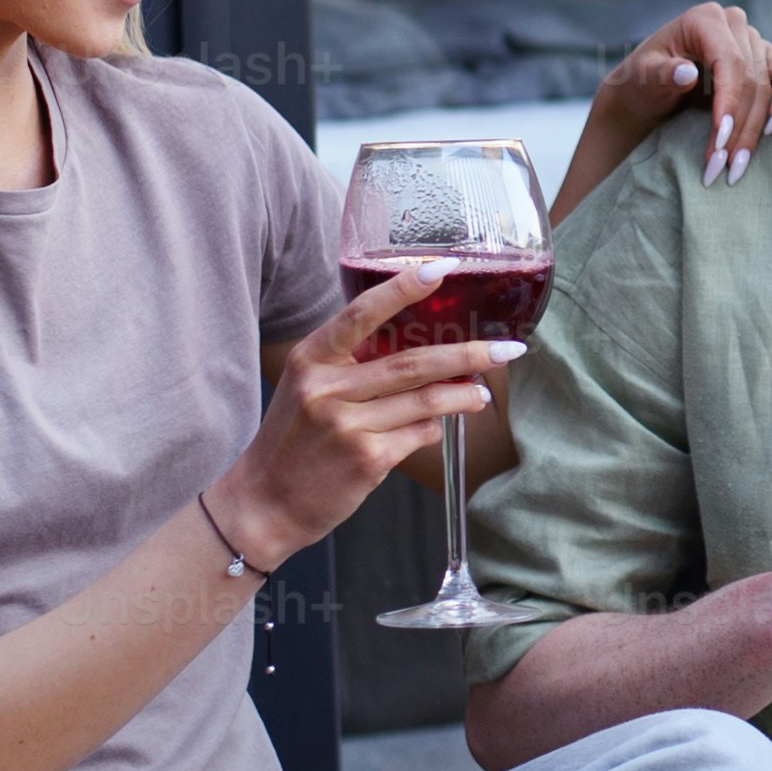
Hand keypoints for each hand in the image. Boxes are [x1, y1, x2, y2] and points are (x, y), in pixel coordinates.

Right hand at [215, 267, 511, 565]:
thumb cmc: (293, 441)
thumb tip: (421, 350)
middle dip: (468, 353)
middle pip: (412, 362)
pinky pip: (419, 434)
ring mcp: (348, 425)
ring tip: (482, 393)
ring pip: (426, 401)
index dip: (404, 288)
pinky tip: (436, 428)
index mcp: (311, 359)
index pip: (362, 313)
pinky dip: (434, 429)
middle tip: (507, 348)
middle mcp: (327, 388)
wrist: (264, 502)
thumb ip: (351, 364)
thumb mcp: (308, 388)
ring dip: (464, 395)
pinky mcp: (367, 460)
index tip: (443, 268)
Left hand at [591, 1, 771, 186]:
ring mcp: (752, 41)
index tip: (720, 140)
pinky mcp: (765, 59)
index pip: (729, 62)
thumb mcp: (642, 78)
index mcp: (704, 19)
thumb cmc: (642, 81)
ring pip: (767, 87)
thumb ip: (661, 74)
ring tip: (737, 165)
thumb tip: (687, 73)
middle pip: (749, 79)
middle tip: (721, 167)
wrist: (650, 91)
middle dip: (737, 127)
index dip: (729, 102)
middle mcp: (734, 24)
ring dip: (755, 129)